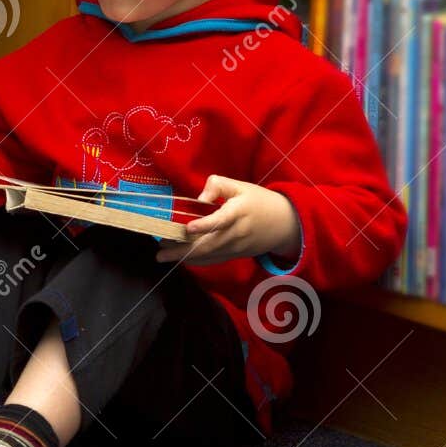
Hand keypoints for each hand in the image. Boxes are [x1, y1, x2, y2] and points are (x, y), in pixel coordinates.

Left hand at [155, 174, 301, 265]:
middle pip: (208, 244)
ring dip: (184, 257)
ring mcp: (236, 247)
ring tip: (163, 256)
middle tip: (160, 251)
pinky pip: (213, 260)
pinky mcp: (235, 255)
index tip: (188, 228)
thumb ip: (217, 186)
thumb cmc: (259, 201)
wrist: (285, 224)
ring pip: (208, 255)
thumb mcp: (240, 186)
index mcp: (238, 212)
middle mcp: (236, 233)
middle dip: (182, 250)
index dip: (205, 225)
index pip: (221, 220)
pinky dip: (196, 261)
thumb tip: (198, 198)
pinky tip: (180, 259)